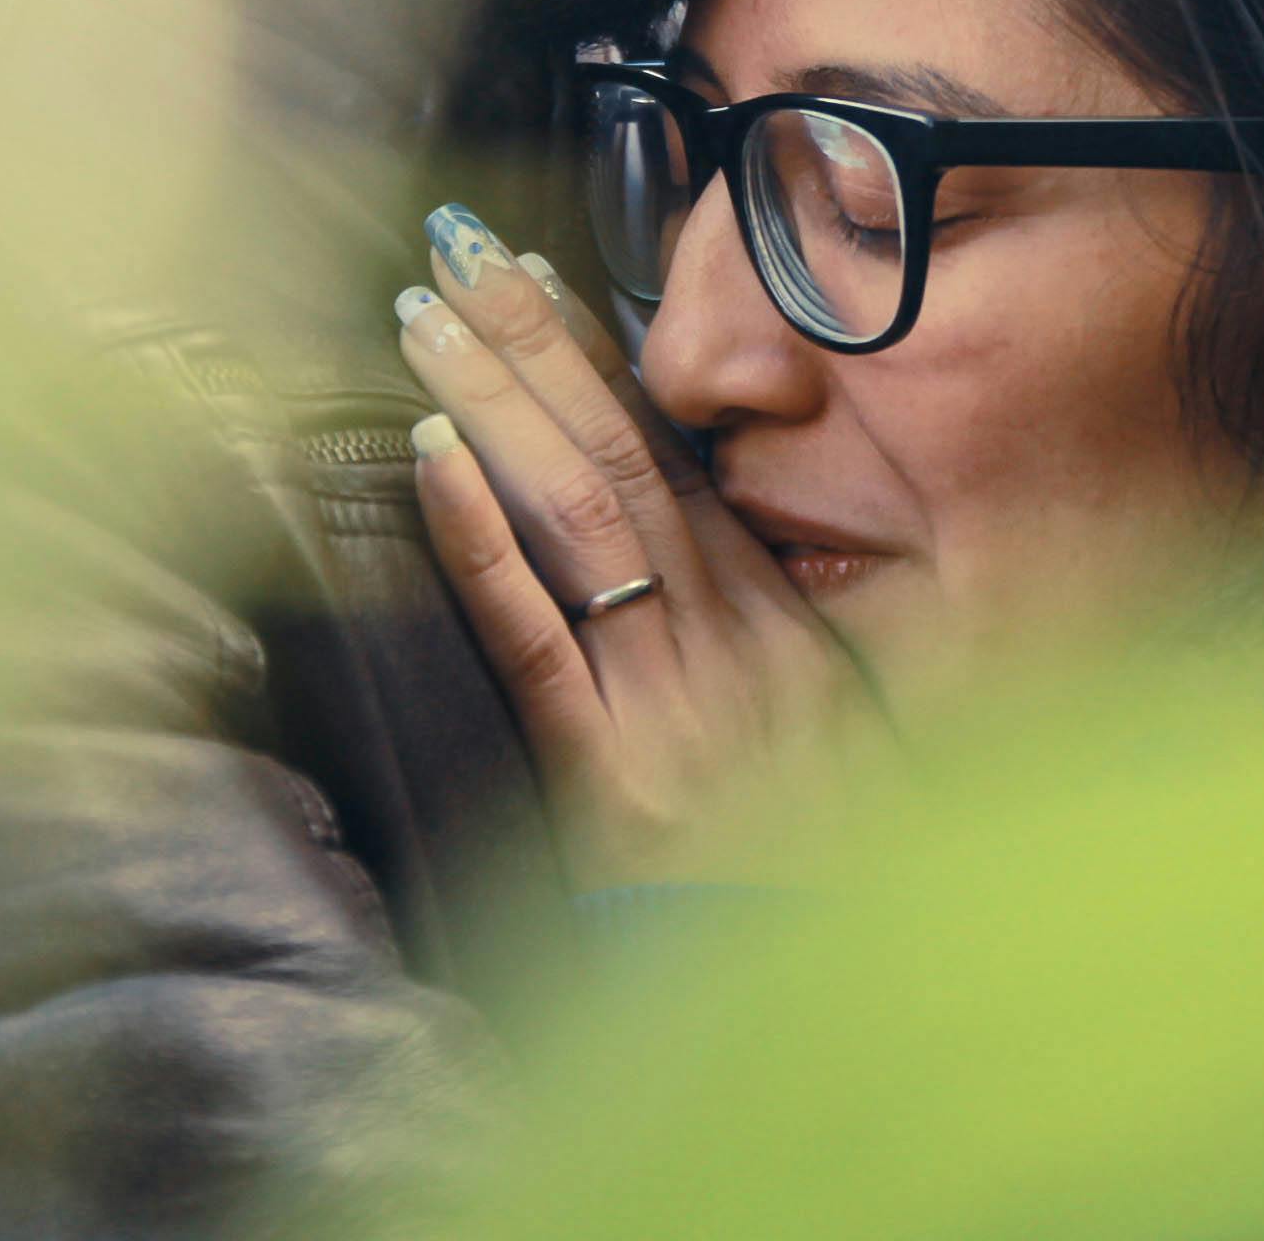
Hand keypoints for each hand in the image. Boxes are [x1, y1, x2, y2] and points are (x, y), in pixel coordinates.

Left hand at [395, 205, 887, 890]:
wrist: (825, 1016)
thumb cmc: (822, 905)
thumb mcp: (840, 761)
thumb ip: (777, 658)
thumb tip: (697, 557)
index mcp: (794, 637)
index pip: (680, 467)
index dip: (599, 362)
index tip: (536, 273)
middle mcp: (742, 650)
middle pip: (622, 461)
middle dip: (534, 341)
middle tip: (457, 247)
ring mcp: (680, 710)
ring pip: (577, 516)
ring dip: (494, 400)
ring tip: (423, 316)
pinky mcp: (618, 782)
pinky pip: (538, 637)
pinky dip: (482, 539)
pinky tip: (433, 457)